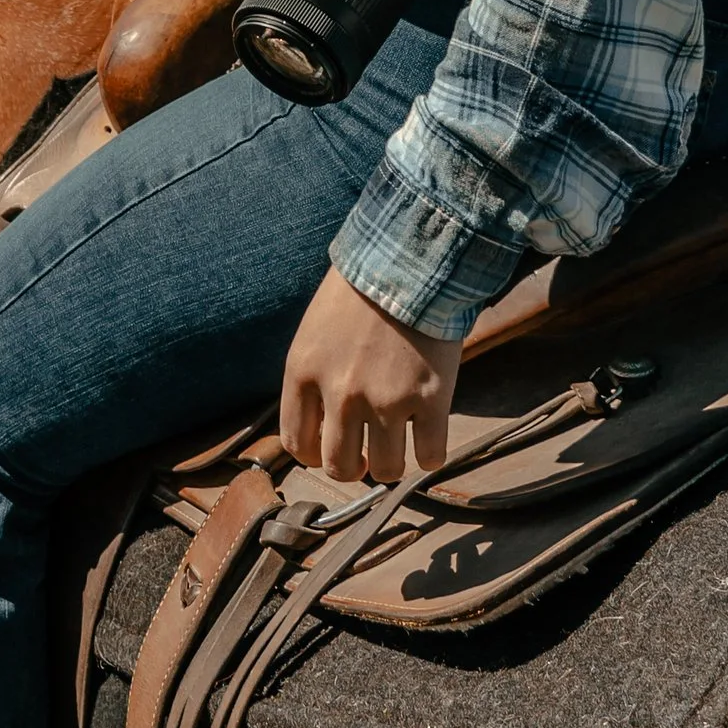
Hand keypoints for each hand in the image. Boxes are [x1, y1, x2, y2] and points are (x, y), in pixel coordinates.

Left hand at [280, 269, 463, 485]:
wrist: (411, 258)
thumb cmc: (361, 289)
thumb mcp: (315, 330)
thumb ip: (313, 376)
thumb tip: (320, 421)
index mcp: (304, 372)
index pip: (296, 444)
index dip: (315, 455)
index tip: (331, 447)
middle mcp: (340, 393)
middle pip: (338, 466)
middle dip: (353, 467)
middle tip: (366, 455)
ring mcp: (387, 400)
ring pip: (385, 470)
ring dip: (391, 464)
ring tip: (399, 446)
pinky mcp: (431, 400)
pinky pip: (429, 457)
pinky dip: (429, 456)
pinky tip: (428, 438)